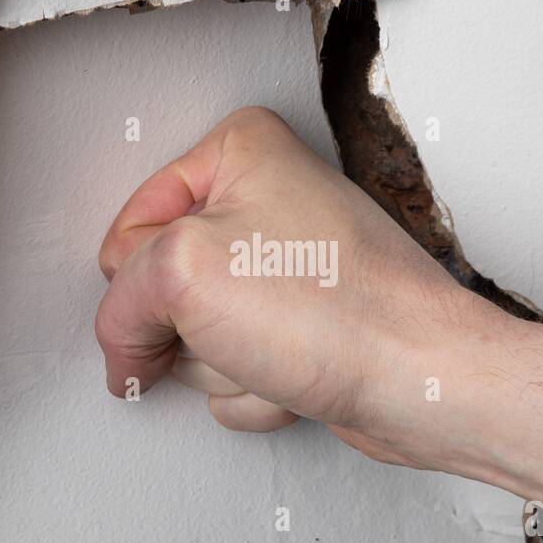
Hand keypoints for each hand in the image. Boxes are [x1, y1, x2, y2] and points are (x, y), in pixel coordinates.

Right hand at [95, 106, 494, 467]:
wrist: (423, 382)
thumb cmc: (338, 311)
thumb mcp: (183, 275)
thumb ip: (119, 302)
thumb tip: (121, 348)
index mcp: (238, 151)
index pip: (129, 232)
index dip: (142, 281)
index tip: (181, 298)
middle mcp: (266, 200)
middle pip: (161, 291)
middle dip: (193, 331)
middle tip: (238, 324)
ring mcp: (284, 270)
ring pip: (196, 341)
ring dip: (228, 367)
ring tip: (279, 352)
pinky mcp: (299, 329)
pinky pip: (234, 374)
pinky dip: (257, 390)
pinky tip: (299, 378)